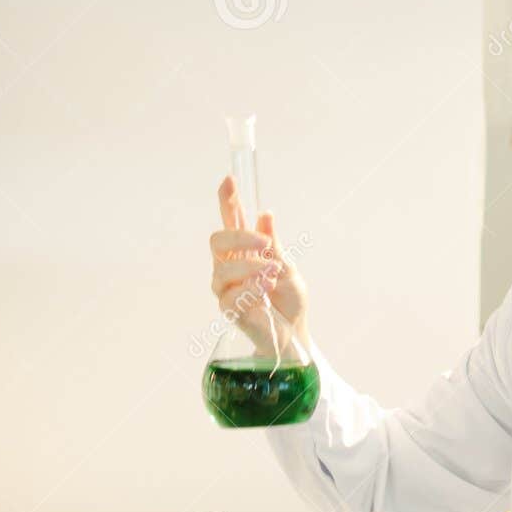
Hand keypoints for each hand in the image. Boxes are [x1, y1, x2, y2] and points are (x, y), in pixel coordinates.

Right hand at [210, 176, 308, 350]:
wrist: (294, 332)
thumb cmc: (289, 300)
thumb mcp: (288, 266)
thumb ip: (273, 244)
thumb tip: (265, 215)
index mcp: (245, 250)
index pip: (231, 221)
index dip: (227, 200)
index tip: (229, 180)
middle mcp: (230, 265)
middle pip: (217, 240)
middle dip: (240, 236)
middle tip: (265, 244)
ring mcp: (226, 287)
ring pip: (223, 267)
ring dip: (251, 266)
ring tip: (272, 272)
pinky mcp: (228, 308)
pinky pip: (231, 293)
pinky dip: (251, 287)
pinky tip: (266, 286)